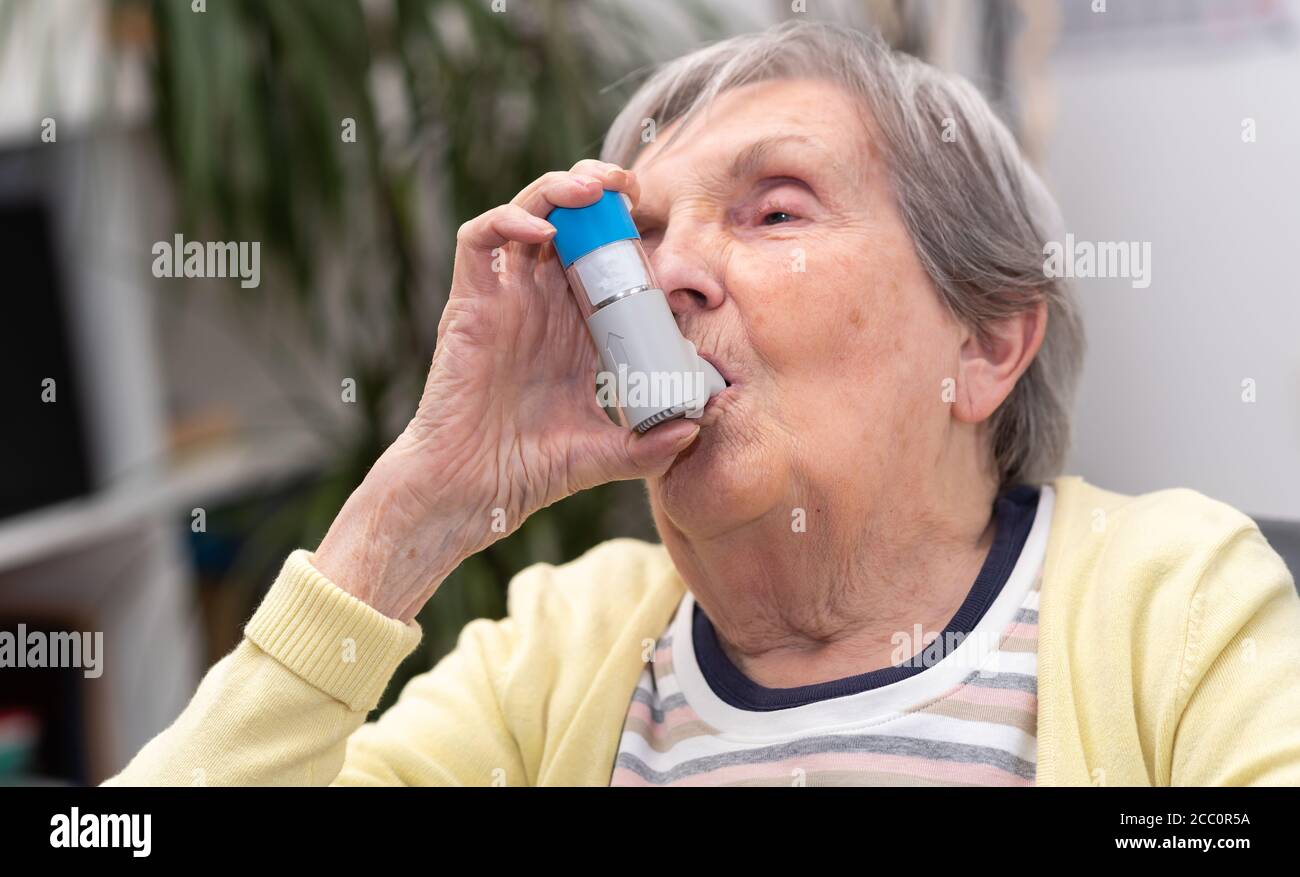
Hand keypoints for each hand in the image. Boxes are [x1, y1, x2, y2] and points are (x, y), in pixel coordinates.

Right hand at [313, 160, 699, 620]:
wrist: (471, 491)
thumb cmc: (531, 471)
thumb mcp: (608, 453)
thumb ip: (653, 442)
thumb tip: (703, 422)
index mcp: (575, 328)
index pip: (606, 260)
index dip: (630, 234)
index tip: (663, 223)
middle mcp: (540, 304)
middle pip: (568, 224)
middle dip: (597, 194)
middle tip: (630, 185)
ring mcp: (504, 300)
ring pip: (526, 216)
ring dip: (557, 190)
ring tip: (591, 187)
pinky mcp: (470, 304)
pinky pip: (479, 241)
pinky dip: (508, 220)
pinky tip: (544, 231)